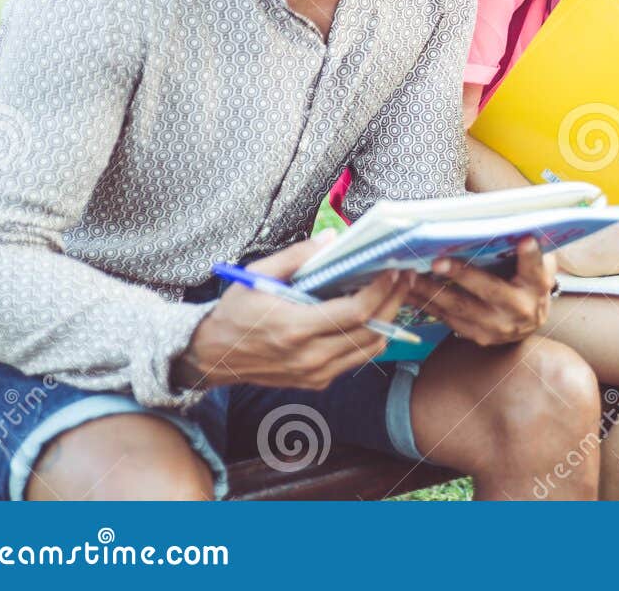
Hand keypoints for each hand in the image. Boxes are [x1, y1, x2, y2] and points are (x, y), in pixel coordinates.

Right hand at [176, 234, 411, 390]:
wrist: (214, 356)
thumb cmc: (236, 312)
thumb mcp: (256, 275)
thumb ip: (297, 256)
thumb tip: (333, 238)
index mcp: (294, 328)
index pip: (355, 313)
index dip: (380, 291)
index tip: (392, 270)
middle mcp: (309, 356)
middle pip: (371, 331)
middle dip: (394, 301)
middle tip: (404, 276)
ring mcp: (314, 373)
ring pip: (370, 348)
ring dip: (387, 320)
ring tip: (394, 292)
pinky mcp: (317, 381)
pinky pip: (355, 359)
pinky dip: (369, 337)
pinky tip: (371, 314)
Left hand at [404, 238, 555, 346]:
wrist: (528, 324)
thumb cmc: (526, 282)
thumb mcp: (535, 263)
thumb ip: (526, 248)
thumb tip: (508, 222)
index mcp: (536, 285)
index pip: (534, 267)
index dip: (530, 255)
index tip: (525, 239)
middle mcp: (519, 308)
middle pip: (489, 289)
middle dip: (462, 275)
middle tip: (438, 262)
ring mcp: (497, 326)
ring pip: (460, 306)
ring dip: (431, 290)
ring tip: (410, 275)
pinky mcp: (478, 336)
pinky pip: (447, 318)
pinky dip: (426, 303)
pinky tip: (408, 291)